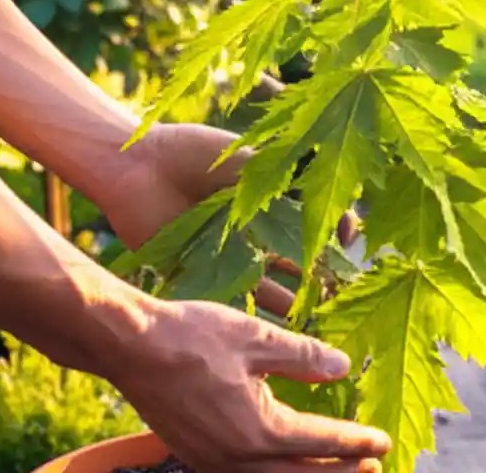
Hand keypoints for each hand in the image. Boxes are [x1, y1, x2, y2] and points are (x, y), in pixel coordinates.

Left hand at [98, 122, 358, 314]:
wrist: (137, 164)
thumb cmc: (195, 153)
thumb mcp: (254, 162)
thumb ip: (296, 185)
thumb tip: (340, 219)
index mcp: (265, 201)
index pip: (309, 226)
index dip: (331, 239)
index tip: (349, 248)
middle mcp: (249, 232)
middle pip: (291, 261)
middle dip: (317, 280)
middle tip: (341, 299)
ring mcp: (224, 254)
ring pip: (265, 285)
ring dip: (288, 303)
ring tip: (313, 322)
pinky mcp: (197, 273)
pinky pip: (229, 297)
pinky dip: (250, 314)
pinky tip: (272, 332)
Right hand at [109, 296, 389, 472]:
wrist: (127, 345)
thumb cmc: (191, 336)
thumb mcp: (256, 338)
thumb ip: (303, 357)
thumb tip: (343, 368)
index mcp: (258, 430)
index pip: (320, 443)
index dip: (355, 442)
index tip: (382, 442)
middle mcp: (236, 457)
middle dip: (339, 471)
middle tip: (373, 465)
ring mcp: (212, 461)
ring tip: (336, 468)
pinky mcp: (195, 455)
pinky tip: (280, 462)